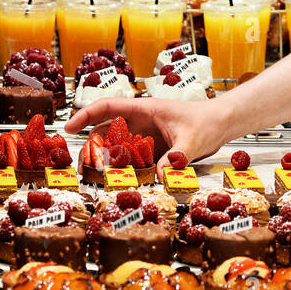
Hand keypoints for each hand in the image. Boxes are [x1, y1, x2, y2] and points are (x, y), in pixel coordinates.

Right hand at [64, 94, 234, 178]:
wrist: (222, 125)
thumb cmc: (208, 122)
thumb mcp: (193, 140)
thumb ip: (177, 157)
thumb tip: (162, 175)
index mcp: (145, 109)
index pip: (107, 107)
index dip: (85, 115)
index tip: (67, 127)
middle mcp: (140, 122)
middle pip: (106, 131)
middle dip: (91, 147)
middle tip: (82, 166)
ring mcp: (145, 137)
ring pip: (116, 148)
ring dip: (105, 162)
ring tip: (96, 178)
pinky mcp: (152, 151)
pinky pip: (131, 161)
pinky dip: (123, 170)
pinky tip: (120, 182)